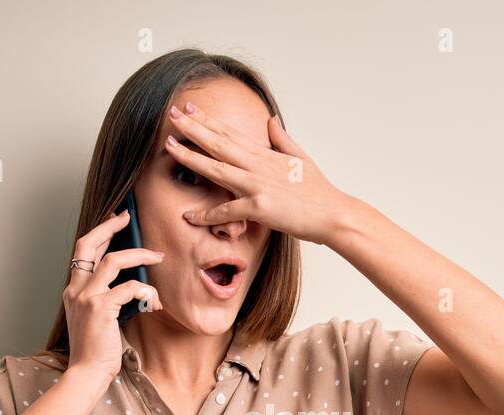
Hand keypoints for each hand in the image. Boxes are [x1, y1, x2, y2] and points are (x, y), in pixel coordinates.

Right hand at [62, 209, 163, 381]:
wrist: (87, 373)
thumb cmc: (96, 350)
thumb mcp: (98, 318)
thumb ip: (108, 298)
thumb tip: (134, 284)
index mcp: (73, 290)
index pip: (83, 250)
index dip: (99, 231)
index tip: (115, 221)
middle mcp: (76, 289)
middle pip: (89, 243)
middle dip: (110, 227)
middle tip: (128, 218)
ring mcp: (86, 297)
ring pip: (113, 261)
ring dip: (139, 255)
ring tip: (157, 257)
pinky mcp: (100, 308)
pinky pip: (128, 288)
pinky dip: (146, 290)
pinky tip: (155, 301)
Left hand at [166, 101, 349, 245]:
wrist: (333, 214)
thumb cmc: (318, 190)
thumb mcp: (300, 157)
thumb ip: (282, 139)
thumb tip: (271, 120)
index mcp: (266, 154)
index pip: (230, 133)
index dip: (208, 121)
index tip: (190, 109)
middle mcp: (258, 165)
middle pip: (219, 143)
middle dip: (193, 128)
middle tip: (172, 114)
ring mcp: (258, 185)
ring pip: (217, 169)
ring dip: (191, 156)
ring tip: (170, 145)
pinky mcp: (260, 207)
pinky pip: (228, 211)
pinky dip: (207, 215)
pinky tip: (189, 216)